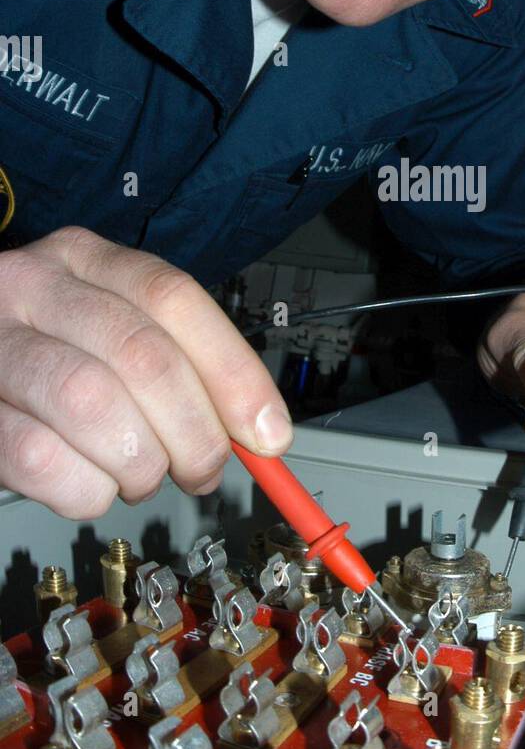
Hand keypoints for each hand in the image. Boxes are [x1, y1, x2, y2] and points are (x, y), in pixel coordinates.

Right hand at [0, 227, 293, 517]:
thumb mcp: (108, 328)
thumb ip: (181, 362)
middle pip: (143, 355)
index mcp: (82, 257)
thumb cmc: (45, 349)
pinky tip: (90, 485)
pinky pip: (40, 460)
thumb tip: (261, 430)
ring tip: (140, 477)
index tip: (268, 431)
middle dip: (194, 432)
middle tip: (203, 469)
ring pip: (92, 404)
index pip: (174, 298)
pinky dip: (85, 490)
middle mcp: (32, 287)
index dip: (233, 371)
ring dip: (138, 464)